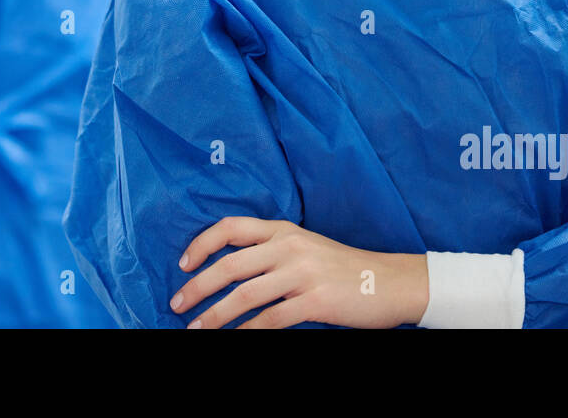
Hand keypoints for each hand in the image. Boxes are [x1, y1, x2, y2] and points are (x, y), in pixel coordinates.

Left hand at [170, 217, 427, 328]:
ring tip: (196, 329)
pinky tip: (234, 339)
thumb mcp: (305, 247)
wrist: (390, 281)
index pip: (230, 227)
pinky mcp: (315, 300)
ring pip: (244, 295)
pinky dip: (247, 332)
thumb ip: (272, 251)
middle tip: (177, 304)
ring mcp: (302, 272)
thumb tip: (229, 270)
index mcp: (283, 229)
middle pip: (229, 265)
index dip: (201, 244)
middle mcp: (289, 246)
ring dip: (214, 316)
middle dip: (197, 287)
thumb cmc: (343, 268)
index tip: (183, 264)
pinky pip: (270, 319)